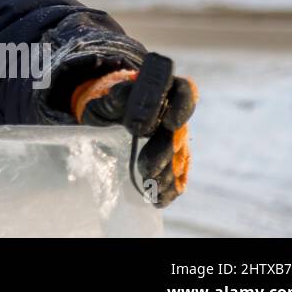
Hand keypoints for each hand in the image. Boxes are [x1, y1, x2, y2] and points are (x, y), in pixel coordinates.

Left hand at [71, 66, 198, 207]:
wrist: (107, 119)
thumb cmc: (108, 104)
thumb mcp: (107, 96)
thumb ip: (116, 95)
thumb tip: (121, 94)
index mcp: (164, 92)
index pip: (183, 92)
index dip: (182, 107)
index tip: (170, 124)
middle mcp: (175, 116)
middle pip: (179, 133)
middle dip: (165, 152)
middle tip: (148, 167)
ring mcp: (175, 140)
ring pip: (179, 157)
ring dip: (167, 175)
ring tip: (152, 188)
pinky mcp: (171, 161)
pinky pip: (177, 176)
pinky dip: (169, 189)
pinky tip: (159, 199)